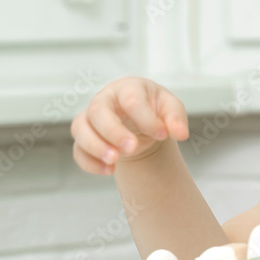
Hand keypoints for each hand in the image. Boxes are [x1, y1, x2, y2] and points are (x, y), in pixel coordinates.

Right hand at [70, 76, 189, 174]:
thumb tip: (181, 134)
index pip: (131, 100)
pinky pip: (78, 150)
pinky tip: (109, 171)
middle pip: (99, 112)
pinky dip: (90, 162)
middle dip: (114, 132)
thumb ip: (176, 118)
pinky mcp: (84, 137)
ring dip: (95, 146)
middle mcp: (104, 100)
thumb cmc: (155, 110)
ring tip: (114, 160)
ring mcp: (90, 118)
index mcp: (128, 88)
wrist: (141, 121)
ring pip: (80, 129)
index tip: (162, 135)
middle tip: (132, 148)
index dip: (146, 119)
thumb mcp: (170, 109)